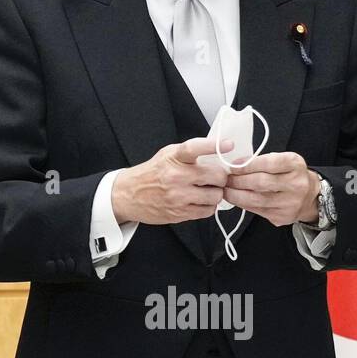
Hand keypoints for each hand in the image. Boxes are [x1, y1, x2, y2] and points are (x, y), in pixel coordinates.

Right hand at [111, 136, 232, 224]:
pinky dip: (208, 206)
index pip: (194, 148)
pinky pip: (208, 211)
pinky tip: (198, 200)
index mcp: (173, 158)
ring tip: (205, 190)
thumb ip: (190, 153)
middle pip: (216, 176)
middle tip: (215, 178)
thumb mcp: (166, 155)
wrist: (128, 195)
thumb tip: (217, 152)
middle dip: (220, 177)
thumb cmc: (151, 173)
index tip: (228, 144)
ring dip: (215, 193)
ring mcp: (178, 196)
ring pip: (216, 196)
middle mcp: (176, 176)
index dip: (213, 146)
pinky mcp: (180, 213)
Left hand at [222, 152, 321, 227]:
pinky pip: (257, 210)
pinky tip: (235, 199)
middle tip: (225, 179)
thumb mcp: (282, 161)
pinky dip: (242, 204)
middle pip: (260, 182)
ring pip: (256, 199)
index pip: (269, 163)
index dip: (247, 165)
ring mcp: (290, 203)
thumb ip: (261, 161)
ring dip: (236, 194)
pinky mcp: (282, 216)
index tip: (233, 166)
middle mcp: (296, 184)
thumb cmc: (290, 174)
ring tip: (226, 189)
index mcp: (295, 165)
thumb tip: (235, 165)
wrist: (310, 196)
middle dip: (238, 180)